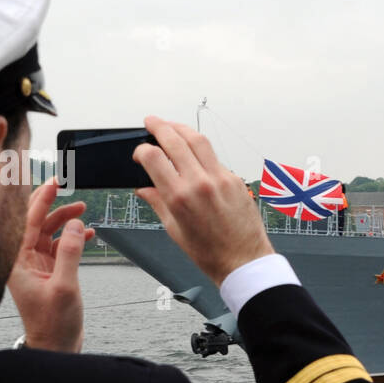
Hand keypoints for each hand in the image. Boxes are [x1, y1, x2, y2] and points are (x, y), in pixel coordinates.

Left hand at [6, 180, 95, 351]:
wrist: (54, 347)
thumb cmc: (53, 324)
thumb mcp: (65, 287)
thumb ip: (70, 253)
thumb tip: (76, 225)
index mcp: (18, 262)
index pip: (26, 222)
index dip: (40, 200)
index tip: (54, 183)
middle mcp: (23, 261)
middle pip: (35, 224)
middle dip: (54, 207)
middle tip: (70, 193)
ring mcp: (35, 266)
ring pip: (48, 233)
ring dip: (66, 222)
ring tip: (83, 212)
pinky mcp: (48, 272)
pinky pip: (59, 247)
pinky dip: (73, 239)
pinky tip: (88, 234)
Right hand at [131, 116, 272, 284]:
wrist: (244, 260)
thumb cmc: (211, 253)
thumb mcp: (175, 230)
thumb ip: (158, 203)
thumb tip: (144, 189)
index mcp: (180, 197)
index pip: (154, 157)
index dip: (142, 150)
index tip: (139, 153)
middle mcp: (200, 183)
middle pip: (175, 140)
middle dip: (159, 126)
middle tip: (151, 122)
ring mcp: (221, 179)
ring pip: (199, 141)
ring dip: (182, 129)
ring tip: (172, 127)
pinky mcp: (235, 180)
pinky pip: (215, 158)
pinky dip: (202, 151)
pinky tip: (195, 154)